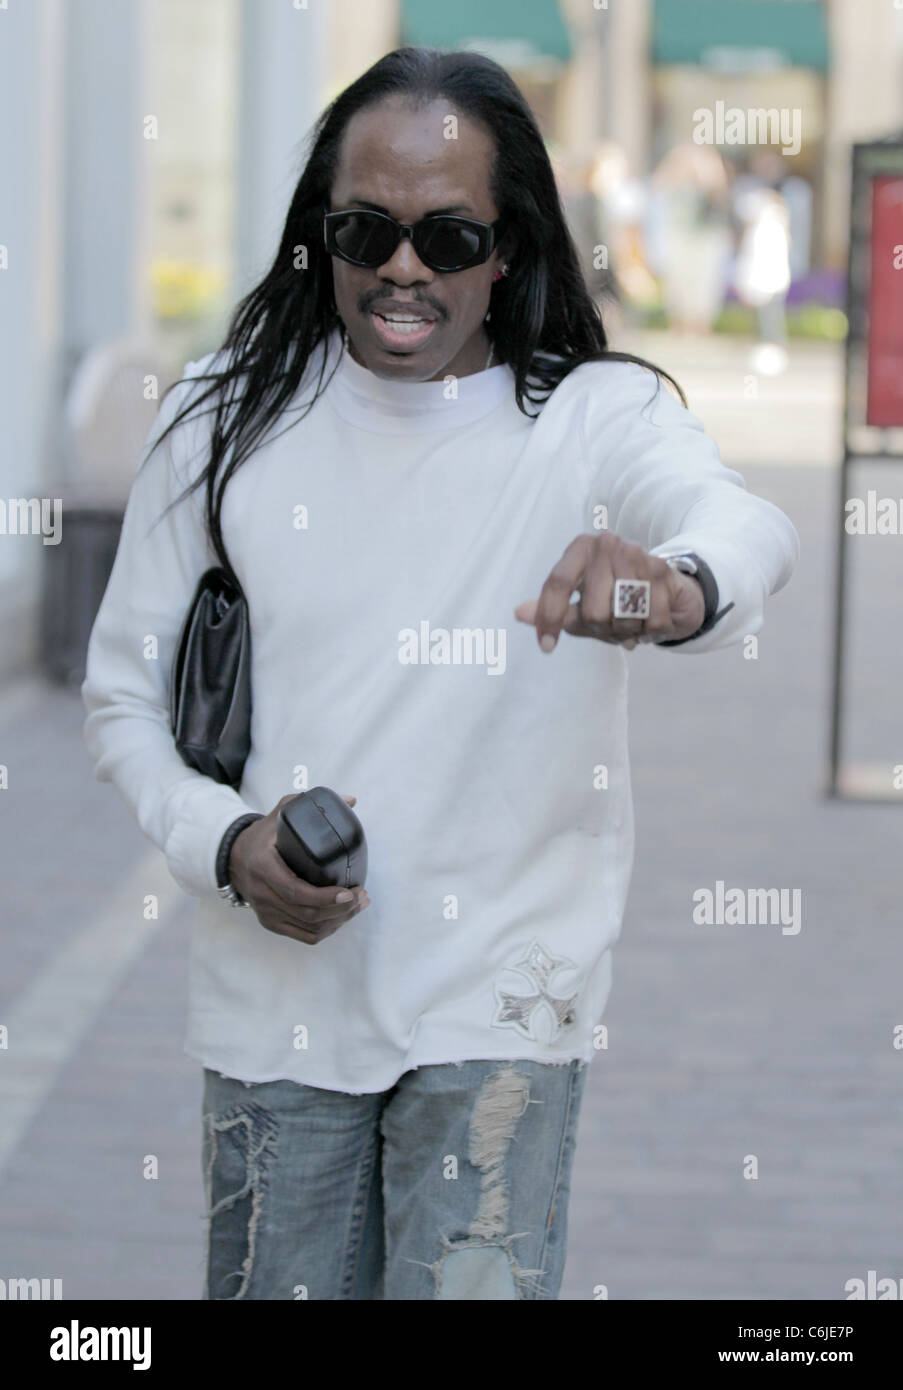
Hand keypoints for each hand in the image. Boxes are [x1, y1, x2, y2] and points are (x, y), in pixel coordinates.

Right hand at [230, 793, 370, 944]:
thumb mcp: (280, 814)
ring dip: (339, 921)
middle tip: (362, 896)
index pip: (296, 891)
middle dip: (341, 909)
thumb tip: (351, 800)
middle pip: (307, 913)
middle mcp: (261, 894)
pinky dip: (327, 930)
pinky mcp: (271, 923)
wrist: (234, 858)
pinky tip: (342, 918)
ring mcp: (265, 912)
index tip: (349, 891)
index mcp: (263, 867)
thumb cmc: (263, 835)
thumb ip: (309, 803)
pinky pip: (304, 935)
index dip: (325, 896)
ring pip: (309, 928)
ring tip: (359, 905)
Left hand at [514, 533, 704, 650]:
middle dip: (602, 629)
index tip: (546, 646)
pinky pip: (652, 622)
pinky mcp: (662, 571)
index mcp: (580, 548)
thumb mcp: (580, 603)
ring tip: (632, 621)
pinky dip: (651, 632)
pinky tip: (651, 622)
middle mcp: (607, 544)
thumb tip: (519, 613)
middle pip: (593, 611)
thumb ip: (551, 609)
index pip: (558, 583)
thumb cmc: (616, 597)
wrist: (668, 589)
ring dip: (627, 632)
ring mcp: (637, 555)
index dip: (550, 618)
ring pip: (623, 619)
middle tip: (611, 624)